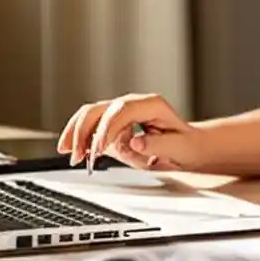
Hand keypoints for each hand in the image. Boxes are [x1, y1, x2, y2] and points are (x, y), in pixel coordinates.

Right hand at [56, 93, 203, 171]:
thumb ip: (157, 144)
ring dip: (77, 134)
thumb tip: (134, 142)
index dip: (107, 129)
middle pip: (100, 109)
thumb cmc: (185, 145)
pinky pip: (90, 125)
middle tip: (79, 156)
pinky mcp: (113, 124)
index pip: (121, 110)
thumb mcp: (178, 147)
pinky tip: (73, 151)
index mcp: (151, 105)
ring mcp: (121, 112)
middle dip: (85, 131)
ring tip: (72, 155)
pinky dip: (79, 137)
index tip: (99, 149)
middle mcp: (133, 104)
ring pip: (90, 114)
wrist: (187, 146)